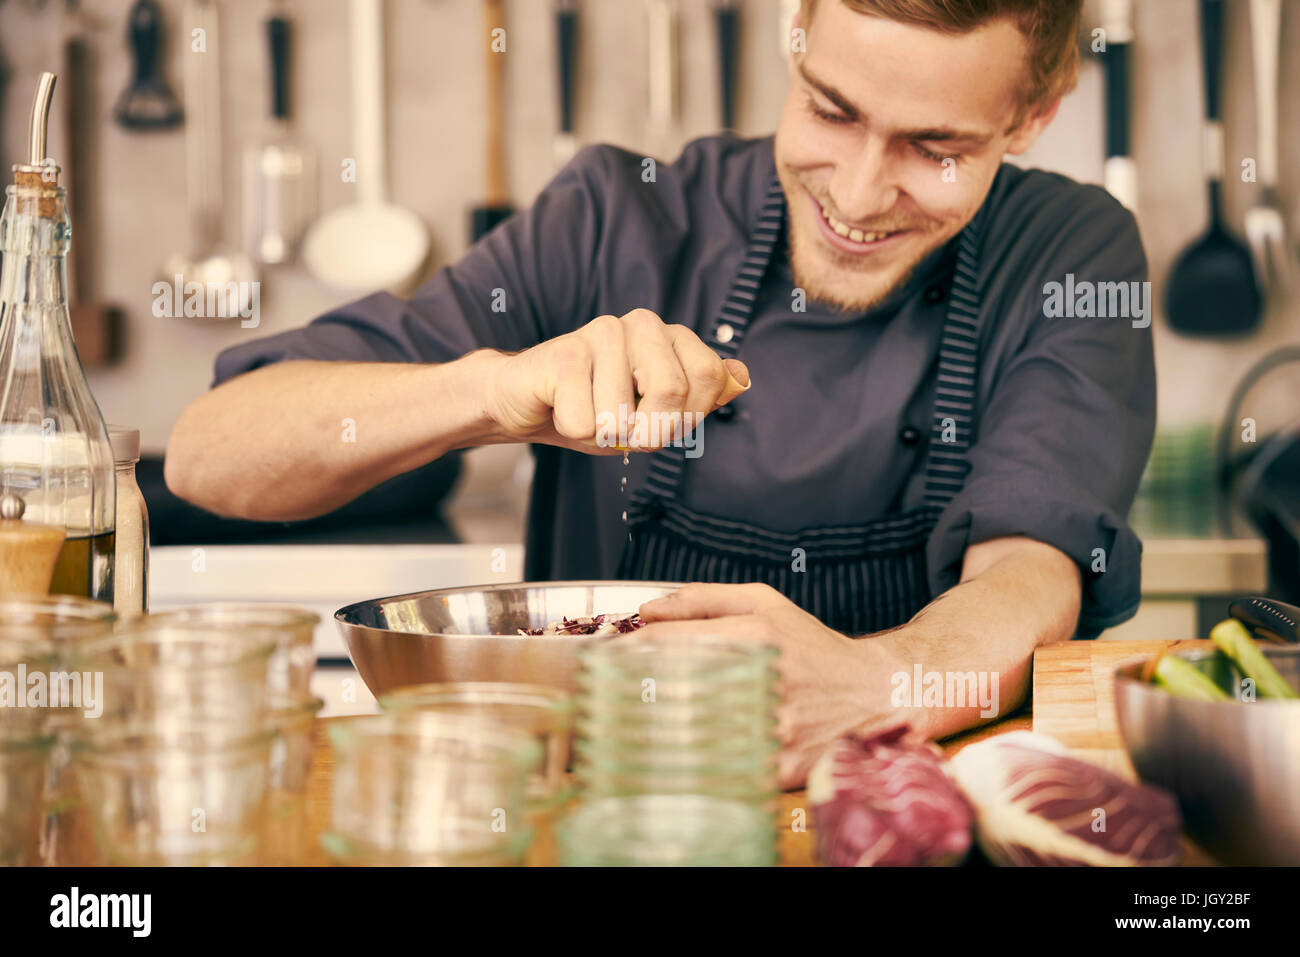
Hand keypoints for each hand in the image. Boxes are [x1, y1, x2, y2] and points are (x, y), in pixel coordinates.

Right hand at [483, 309, 749, 453]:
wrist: (526, 402)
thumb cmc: (594, 407)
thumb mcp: (655, 411)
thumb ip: (700, 396)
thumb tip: (741, 378)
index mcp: (670, 336)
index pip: (710, 378)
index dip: (684, 416)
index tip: (654, 420)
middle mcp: (641, 324)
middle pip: (673, 391)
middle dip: (645, 429)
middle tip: (618, 424)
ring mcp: (602, 333)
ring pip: (624, 415)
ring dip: (602, 432)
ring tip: (585, 409)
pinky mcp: (564, 353)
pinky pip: (585, 422)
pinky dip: (572, 429)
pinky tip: (560, 404)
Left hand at [637, 582, 907, 788]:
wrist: (876, 693)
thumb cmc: (811, 645)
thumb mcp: (764, 602)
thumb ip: (701, 600)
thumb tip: (646, 612)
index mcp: (756, 633)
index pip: (669, 642)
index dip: (627, 651)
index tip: (606, 658)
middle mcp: (765, 678)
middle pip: (672, 689)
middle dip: (635, 690)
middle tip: (614, 692)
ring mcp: (774, 726)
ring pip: (690, 733)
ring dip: (657, 727)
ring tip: (643, 720)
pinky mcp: (781, 767)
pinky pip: (720, 767)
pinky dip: (694, 760)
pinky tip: (683, 750)